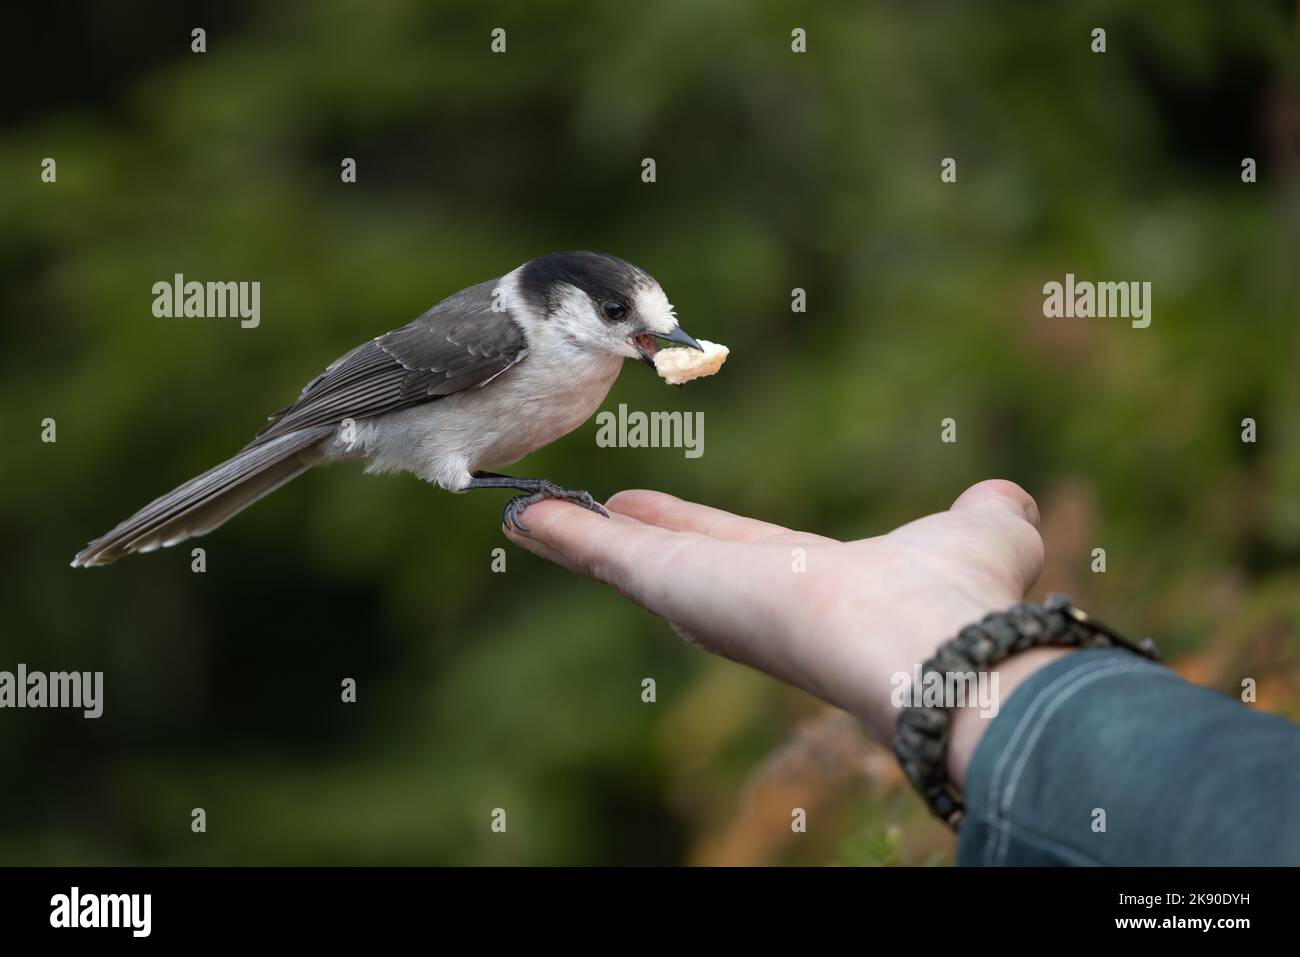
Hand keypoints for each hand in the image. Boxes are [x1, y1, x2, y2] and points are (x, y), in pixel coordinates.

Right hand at [505, 479, 1053, 784]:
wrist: (931, 646)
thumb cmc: (959, 597)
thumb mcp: (978, 533)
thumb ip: (981, 515)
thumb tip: (998, 497)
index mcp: (809, 586)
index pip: (740, 554)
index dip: (698, 534)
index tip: (659, 515)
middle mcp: (749, 599)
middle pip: (670, 562)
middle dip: (630, 539)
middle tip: (582, 515)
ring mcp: (704, 596)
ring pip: (624, 564)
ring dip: (575, 540)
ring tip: (525, 512)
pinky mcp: (669, 582)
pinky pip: (601, 553)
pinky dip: (559, 534)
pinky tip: (519, 513)